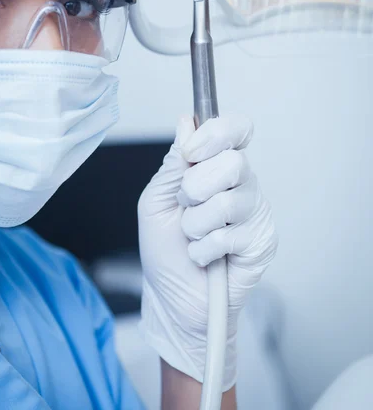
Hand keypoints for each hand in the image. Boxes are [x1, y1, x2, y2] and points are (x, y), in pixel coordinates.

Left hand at [138, 114, 277, 390]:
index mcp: (217, 166)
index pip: (236, 129)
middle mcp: (242, 183)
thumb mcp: (156, 200)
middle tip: (185, 207)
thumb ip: (174, 163)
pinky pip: (229, 235)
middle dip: (194, 188)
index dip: (216, 134)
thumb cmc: (164, 248)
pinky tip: (204, 257)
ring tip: (193, 236)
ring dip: (195, 224)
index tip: (191, 153)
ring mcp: (255, 212)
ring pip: (228, 201)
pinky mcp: (263, 242)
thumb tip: (186, 121)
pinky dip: (203, 249)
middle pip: (233, 162)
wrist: (172, 298)